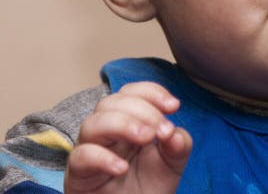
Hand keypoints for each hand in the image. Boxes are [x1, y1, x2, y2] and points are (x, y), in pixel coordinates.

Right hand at [65, 82, 191, 192]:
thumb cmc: (148, 185)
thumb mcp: (172, 162)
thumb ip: (179, 145)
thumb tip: (175, 134)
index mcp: (129, 120)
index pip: (132, 92)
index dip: (152, 92)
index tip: (174, 106)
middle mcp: (107, 131)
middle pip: (112, 102)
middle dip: (142, 110)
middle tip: (162, 130)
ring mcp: (90, 150)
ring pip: (92, 123)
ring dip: (122, 125)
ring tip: (146, 138)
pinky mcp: (78, 174)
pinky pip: (81, 157)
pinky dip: (102, 158)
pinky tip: (122, 167)